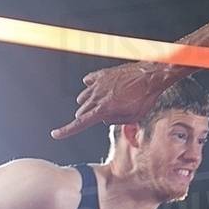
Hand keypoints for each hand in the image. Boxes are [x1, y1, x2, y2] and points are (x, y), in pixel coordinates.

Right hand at [50, 63, 168, 139]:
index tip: (56, 134)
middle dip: (88, 116)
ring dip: (90, 103)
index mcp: (104, 109)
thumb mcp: (133, 117)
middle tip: (104, 115)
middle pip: (82, 111)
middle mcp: (98, 95)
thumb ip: (115, 121)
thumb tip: (104, 119)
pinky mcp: (102, 74)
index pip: (80, 122)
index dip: (67, 130)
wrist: (152, 75)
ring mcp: (99, 83)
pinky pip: (89, 81)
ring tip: (106, 102)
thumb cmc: (146, 97)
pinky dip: (92, 87)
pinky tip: (100, 88)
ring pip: (83, 97)